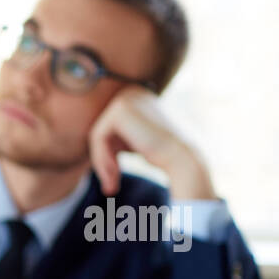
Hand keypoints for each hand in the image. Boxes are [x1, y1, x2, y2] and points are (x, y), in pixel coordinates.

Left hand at [89, 86, 215, 199]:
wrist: (182, 158)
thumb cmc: (162, 155)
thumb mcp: (135, 141)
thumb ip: (120, 136)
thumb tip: (97, 140)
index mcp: (137, 96)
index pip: (109, 128)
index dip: (109, 154)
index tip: (114, 177)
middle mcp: (132, 92)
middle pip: (101, 131)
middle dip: (104, 159)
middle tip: (111, 187)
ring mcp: (125, 98)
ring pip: (97, 136)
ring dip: (103, 163)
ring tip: (112, 185)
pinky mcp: (120, 110)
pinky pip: (97, 137)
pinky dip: (102, 158)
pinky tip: (114, 173)